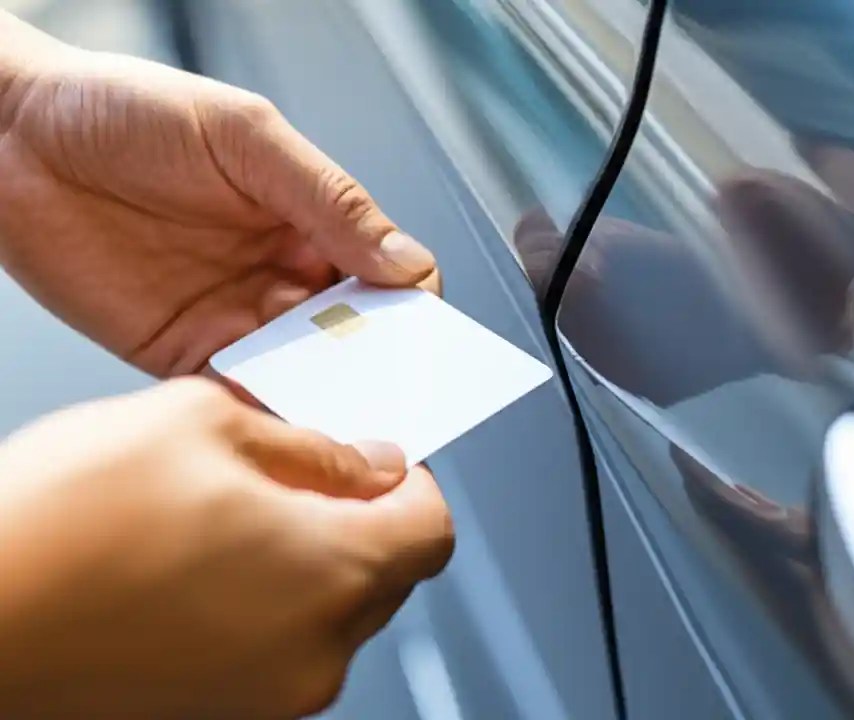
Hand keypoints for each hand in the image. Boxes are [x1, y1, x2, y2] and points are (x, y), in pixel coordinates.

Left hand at [0, 36, 439, 375]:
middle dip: (380, 366)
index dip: (412, 308)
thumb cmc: (120, 108)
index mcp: (309, 217)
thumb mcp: (246, 136)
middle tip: (396, 395)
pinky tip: (280, 422)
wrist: (8, 136)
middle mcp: (280, 271)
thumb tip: (406, 261)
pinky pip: (236, 395)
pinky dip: (262, 414)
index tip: (421, 337)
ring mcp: (233, 315)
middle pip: (355, 335)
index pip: (389, 274)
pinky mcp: (180, 351)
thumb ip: (330, 199)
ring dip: (326, 397)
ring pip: (303, 372)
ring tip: (345, 418)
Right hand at [0, 378, 453, 718]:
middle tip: (289, 476)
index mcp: (334, 572)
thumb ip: (312, 446)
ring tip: (225, 519)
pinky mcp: (223, 714)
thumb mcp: (201, 424)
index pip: (432, 528)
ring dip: (308, 562)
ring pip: (333, 612)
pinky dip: (267, 604)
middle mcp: (316, 650)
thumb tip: (367, 462)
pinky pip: (281, 647)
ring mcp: (270, 694)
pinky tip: (198, 565)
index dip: (408, 483)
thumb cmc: (59, 526)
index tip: (373, 459)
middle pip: (389, 574)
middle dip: (358, 519)